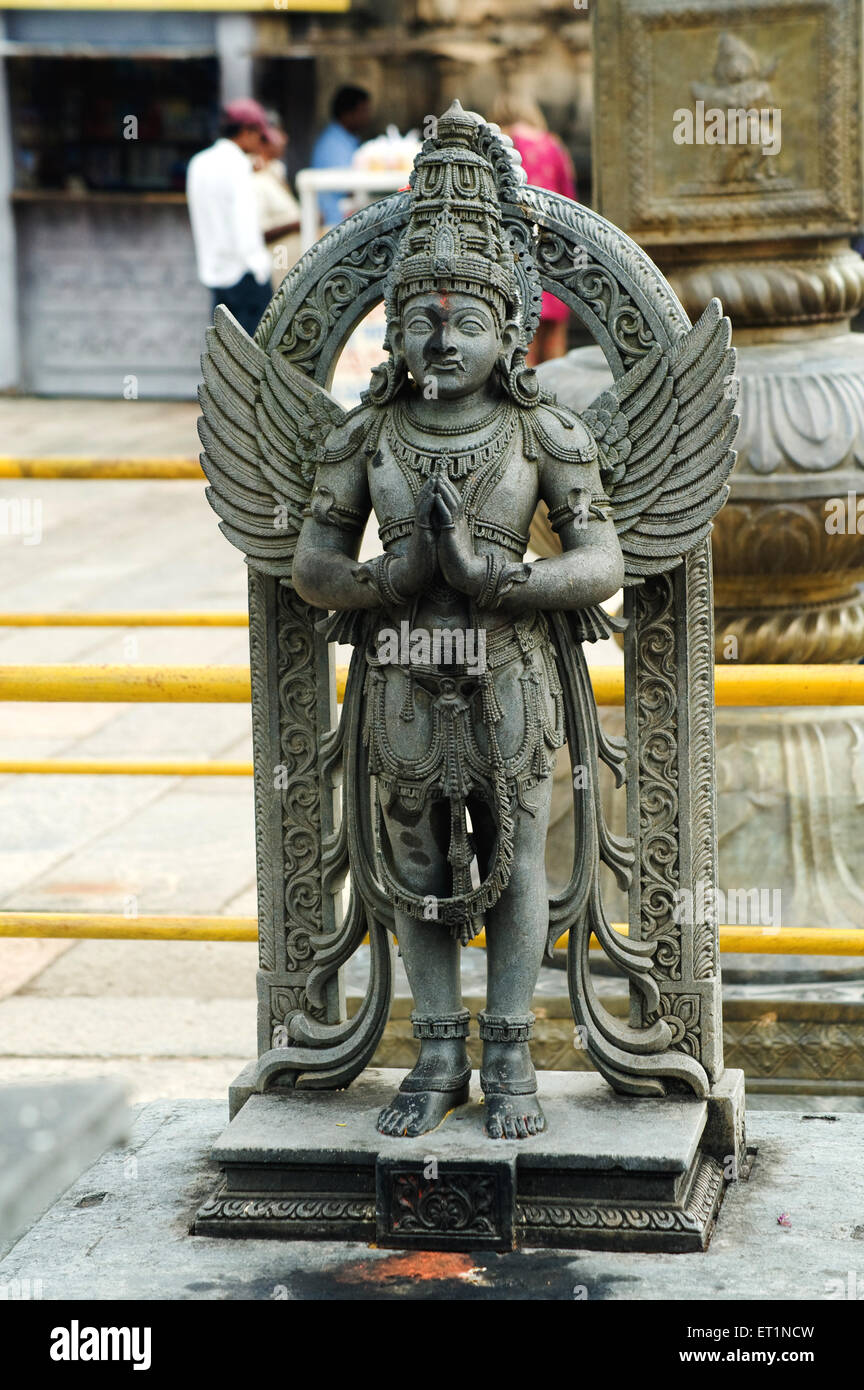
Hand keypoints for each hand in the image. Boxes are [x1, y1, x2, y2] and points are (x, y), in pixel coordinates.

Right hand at [390, 475, 437, 595]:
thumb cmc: (426, 560)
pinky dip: (429, 503)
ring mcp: (420, 526)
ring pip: (423, 503)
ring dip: (430, 489)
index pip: (430, 502)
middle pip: (425, 498)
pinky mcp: (420, 532)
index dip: (435, 489)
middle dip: (432, 484)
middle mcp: (422, 522)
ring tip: (436, 476)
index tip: (443, 477)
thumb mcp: (435, 541)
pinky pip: (423, 514)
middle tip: (439, 469)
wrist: (416, 574)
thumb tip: (445, 524)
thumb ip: (437, 530)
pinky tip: (434, 493)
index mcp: (426, 523)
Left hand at [433, 471, 483, 596]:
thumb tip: (447, 522)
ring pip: (452, 503)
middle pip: (454, 497)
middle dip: (446, 483)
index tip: (441, 477)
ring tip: (437, 476)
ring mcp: (456, 527)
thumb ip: (451, 529)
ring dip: (444, 489)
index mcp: (459, 523)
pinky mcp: (451, 535)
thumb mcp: (454, 539)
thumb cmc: (458, 559)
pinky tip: (436, 495)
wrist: (466, 573)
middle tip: (439, 470)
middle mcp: (460, 522)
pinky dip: (442, 505)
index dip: (448, 488)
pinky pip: (447, 517)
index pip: (455, 501)